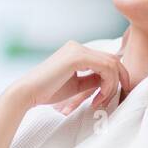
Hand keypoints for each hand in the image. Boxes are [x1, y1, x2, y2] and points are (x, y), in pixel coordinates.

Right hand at [14, 40, 129, 114]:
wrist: (28, 93)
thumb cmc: (47, 92)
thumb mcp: (77, 85)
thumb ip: (93, 80)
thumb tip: (110, 81)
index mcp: (75, 51)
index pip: (105, 60)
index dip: (114, 78)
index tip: (110, 96)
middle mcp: (77, 46)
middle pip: (111, 59)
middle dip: (119, 80)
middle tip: (113, 99)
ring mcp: (77, 49)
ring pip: (111, 63)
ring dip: (112, 85)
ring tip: (100, 101)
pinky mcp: (77, 56)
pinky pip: (105, 67)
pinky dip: (107, 84)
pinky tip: (98, 97)